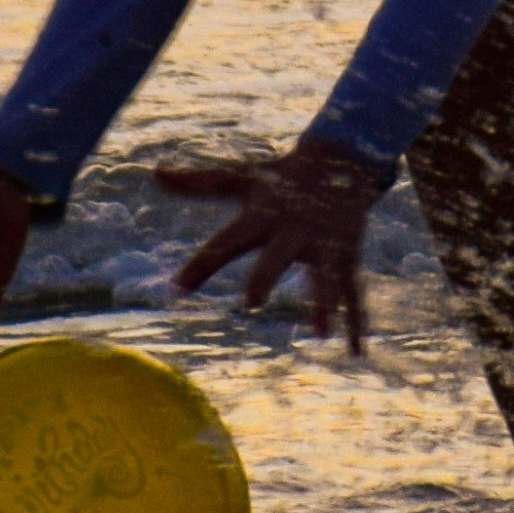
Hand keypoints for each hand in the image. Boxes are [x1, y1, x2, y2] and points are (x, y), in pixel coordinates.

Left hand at [159, 136, 385, 350]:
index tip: (177, 287)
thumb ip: (199, 183)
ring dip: (324, 303)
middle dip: (266, 276)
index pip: (227, 241)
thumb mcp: (240, 177)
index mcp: (263, 216)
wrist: (340, 160)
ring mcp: (324, 246)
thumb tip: (156, 172)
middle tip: (251, 302)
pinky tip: (356, 352)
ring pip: (325, 277)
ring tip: (321, 333)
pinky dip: (357, 323)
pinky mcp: (346, 259)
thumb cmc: (279, 178)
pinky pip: (353, 294)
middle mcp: (294, 231)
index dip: (203, 263)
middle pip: (277, 256)